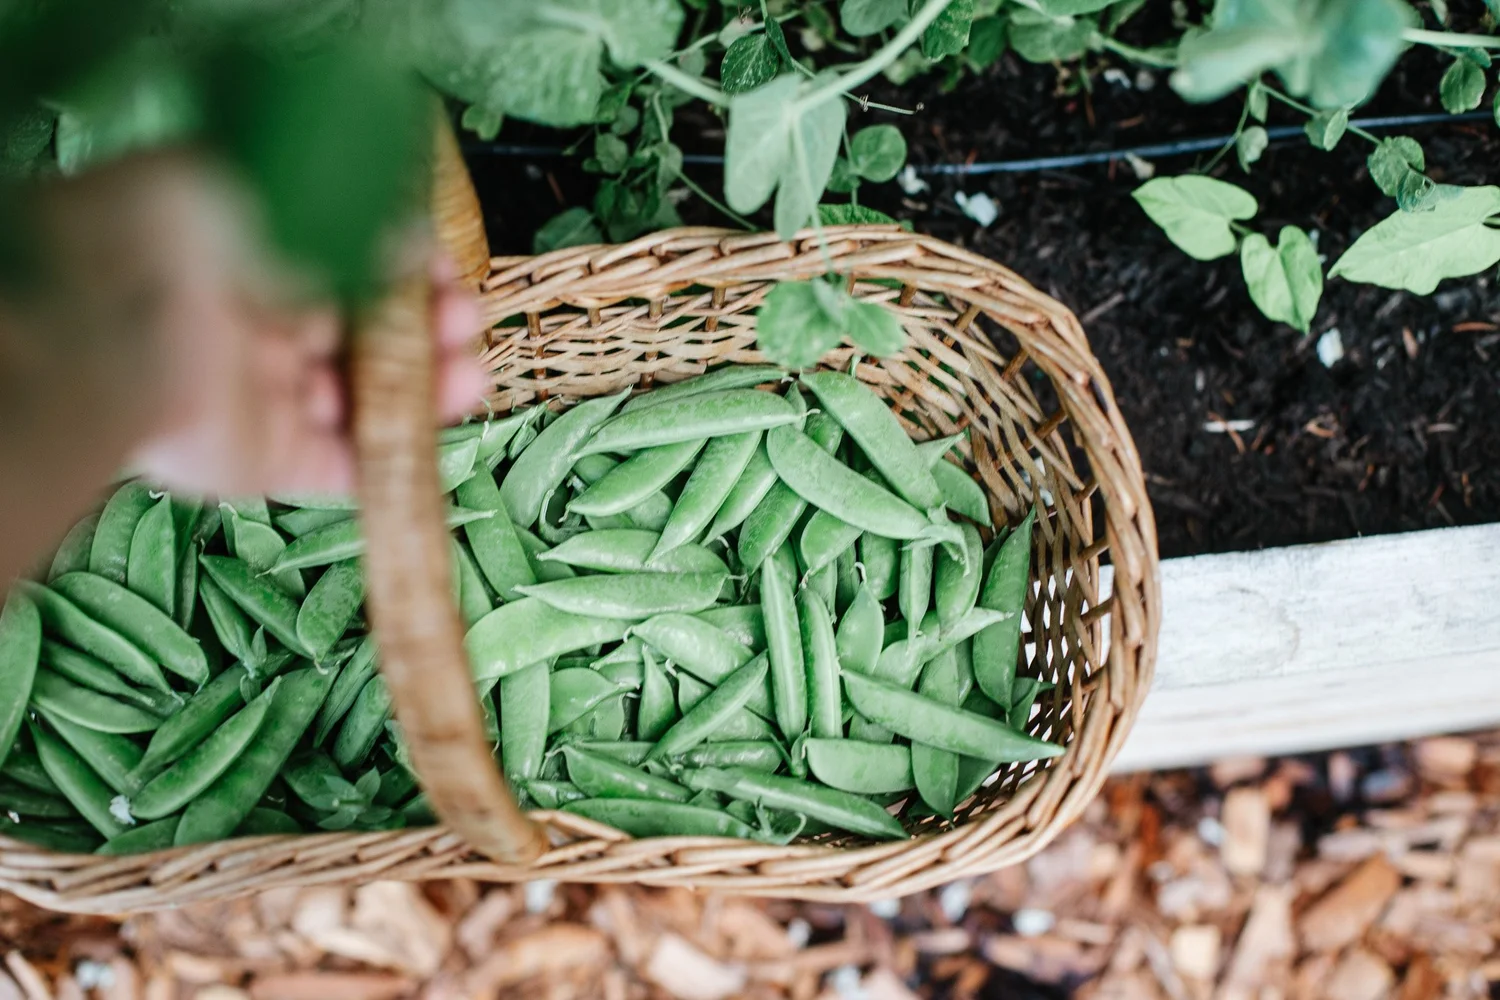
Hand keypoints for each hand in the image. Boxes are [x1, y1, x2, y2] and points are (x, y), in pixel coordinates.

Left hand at [101, 157, 490, 496]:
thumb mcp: (275, 190)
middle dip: (431, 332)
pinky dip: (390, 460)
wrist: (113, 315)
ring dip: (426, 391)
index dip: (413, 275)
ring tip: (466, 379)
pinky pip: (341, 468)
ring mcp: (267, 397)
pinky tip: (430, 435)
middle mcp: (264, 327)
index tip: (450, 274)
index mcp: (261, 258)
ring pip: (368, 402)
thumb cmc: (180, 229)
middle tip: (463, 324)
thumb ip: (349, 214)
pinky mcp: (266, 459)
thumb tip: (412, 236)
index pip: (357, 270)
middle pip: (371, 339)